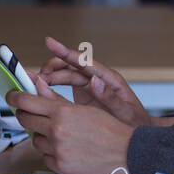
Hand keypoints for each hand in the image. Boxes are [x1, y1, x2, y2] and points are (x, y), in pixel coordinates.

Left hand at [7, 73, 136, 173]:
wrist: (126, 153)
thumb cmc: (110, 130)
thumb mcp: (85, 109)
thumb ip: (57, 99)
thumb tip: (37, 85)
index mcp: (63, 112)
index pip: (26, 101)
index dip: (15, 97)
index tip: (11, 95)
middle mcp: (56, 131)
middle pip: (25, 119)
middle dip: (26, 114)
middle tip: (31, 113)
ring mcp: (56, 149)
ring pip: (34, 139)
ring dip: (41, 135)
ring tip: (60, 134)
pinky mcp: (58, 165)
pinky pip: (44, 156)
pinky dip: (51, 151)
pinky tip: (66, 148)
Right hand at [34, 36, 154, 127]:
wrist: (138, 130)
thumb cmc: (135, 122)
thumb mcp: (125, 112)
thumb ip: (110, 98)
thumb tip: (95, 82)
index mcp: (109, 79)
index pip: (85, 62)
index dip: (66, 52)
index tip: (50, 42)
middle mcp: (99, 79)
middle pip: (72, 67)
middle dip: (53, 68)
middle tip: (37, 77)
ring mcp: (91, 85)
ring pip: (67, 75)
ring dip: (51, 76)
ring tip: (35, 82)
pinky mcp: (85, 94)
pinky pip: (66, 86)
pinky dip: (53, 86)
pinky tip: (41, 89)